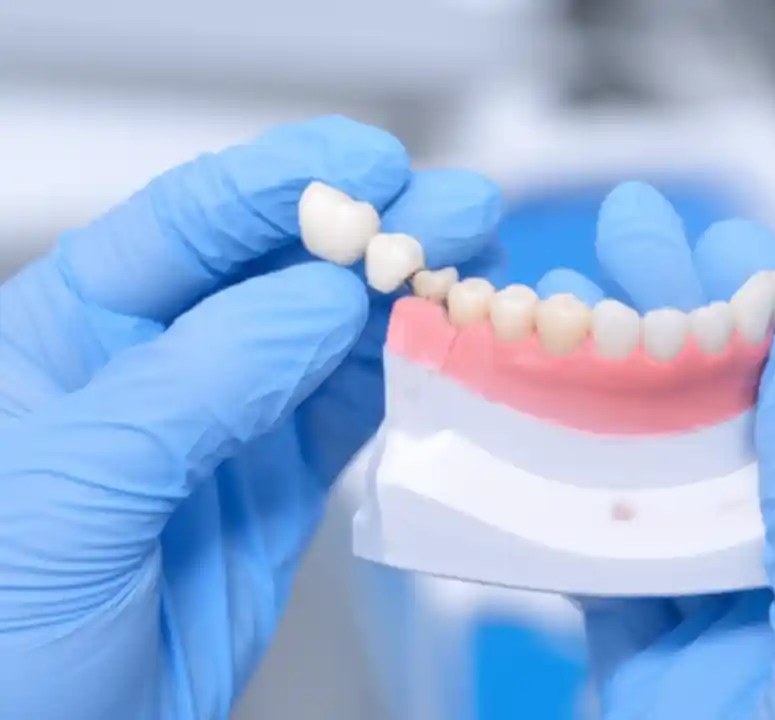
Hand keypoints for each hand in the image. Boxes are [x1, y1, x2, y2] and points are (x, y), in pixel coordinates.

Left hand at [0, 117, 502, 718]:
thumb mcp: (70, 493)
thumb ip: (196, 384)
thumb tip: (318, 299)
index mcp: (67, 334)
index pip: (187, 226)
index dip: (286, 183)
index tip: (372, 165)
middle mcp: (155, 366)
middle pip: (279, 271)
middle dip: (375, 234)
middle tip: (462, 214)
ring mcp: (221, 430)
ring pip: (332, 340)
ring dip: (409, 303)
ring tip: (482, 274)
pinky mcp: (274, 495)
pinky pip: (352, 419)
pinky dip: (411, 385)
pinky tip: (452, 357)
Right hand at [565, 183, 774, 718]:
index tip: (751, 257)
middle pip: (766, 434)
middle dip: (699, 330)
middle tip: (635, 240)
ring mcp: (745, 636)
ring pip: (677, 491)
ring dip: (618, 401)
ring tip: (560, 312)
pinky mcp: (657, 680)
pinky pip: (610, 572)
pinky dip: (568, 505)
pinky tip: (535, 430)